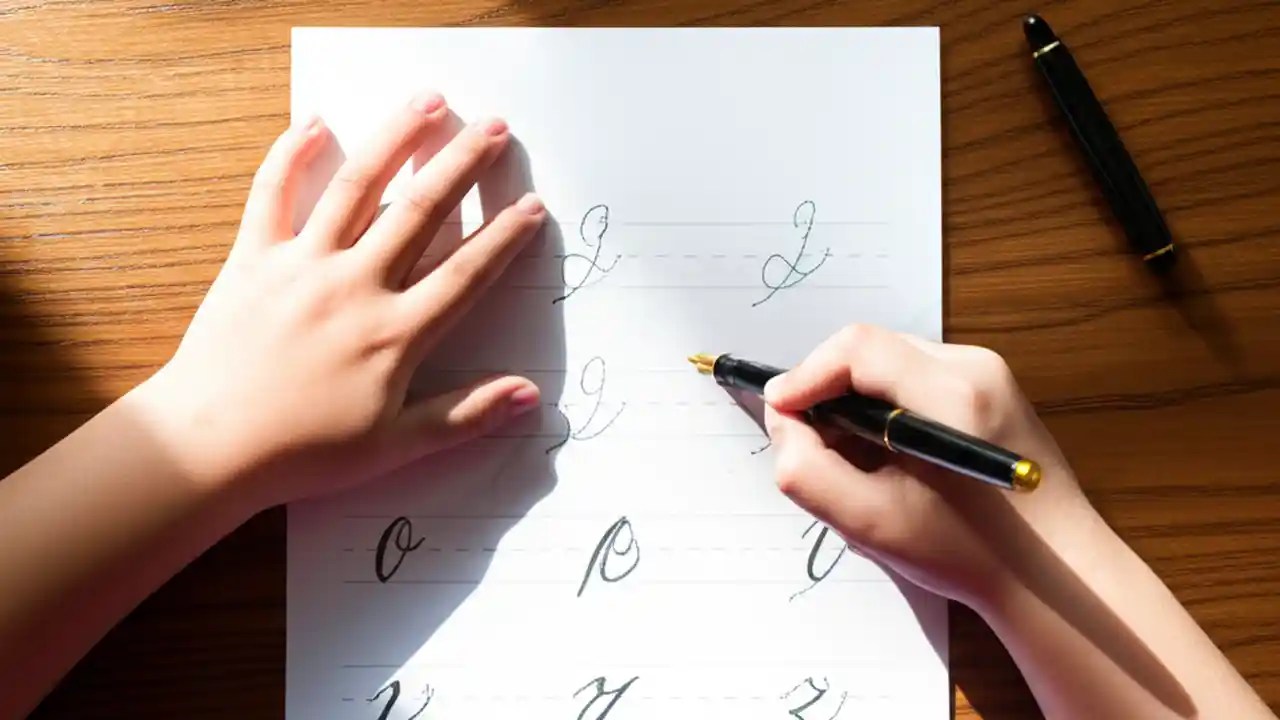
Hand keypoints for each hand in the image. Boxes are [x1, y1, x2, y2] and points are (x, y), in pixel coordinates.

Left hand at [138, 91, 545, 510]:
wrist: (211, 446)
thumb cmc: (304, 453)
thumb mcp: (394, 446)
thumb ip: (464, 415)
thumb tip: (527, 395)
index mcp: (395, 334)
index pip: (466, 273)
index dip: (504, 237)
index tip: (531, 205)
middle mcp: (355, 286)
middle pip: (422, 211)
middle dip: (463, 164)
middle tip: (493, 128)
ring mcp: (303, 265)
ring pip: (357, 187)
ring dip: (396, 139)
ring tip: (427, 102)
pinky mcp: (254, 258)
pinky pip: (273, 194)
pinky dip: (292, 154)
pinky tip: (316, 123)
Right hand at [763, 324, 1098, 609]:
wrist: (1055, 576)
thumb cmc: (969, 552)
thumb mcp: (870, 522)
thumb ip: (807, 470)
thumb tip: (783, 421)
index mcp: (952, 393)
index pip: (857, 348)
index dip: (806, 375)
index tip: (780, 413)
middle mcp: (975, 367)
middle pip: (870, 353)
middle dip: (828, 396)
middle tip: (815, 451)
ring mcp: (987, 376)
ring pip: (888, 367)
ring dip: (856, 408)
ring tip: (857, 468)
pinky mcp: (990, 390)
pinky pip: (913, 382)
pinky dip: (885, 414)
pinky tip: (891, 464)